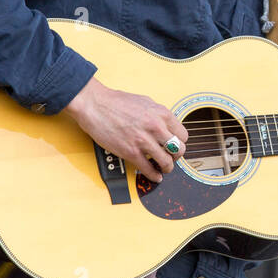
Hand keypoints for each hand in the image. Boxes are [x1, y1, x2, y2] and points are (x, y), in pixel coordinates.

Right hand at [63, 76, 187, 182]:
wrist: (95, 105)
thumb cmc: (116, 102)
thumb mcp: (146, 102)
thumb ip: (158, 115)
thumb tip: (166, 127)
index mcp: (162, 113)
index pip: (183, 135)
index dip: (180, 143)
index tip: (175, 146)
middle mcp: (156, 127)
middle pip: (179, 150)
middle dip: (176, 156)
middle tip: (170, 158)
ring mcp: (143, 140)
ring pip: (167, 162)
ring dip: (167, 168)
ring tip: (164, 168)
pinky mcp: (130, 152)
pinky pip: (148, 169)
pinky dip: (154, 175)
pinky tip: (155, 176)